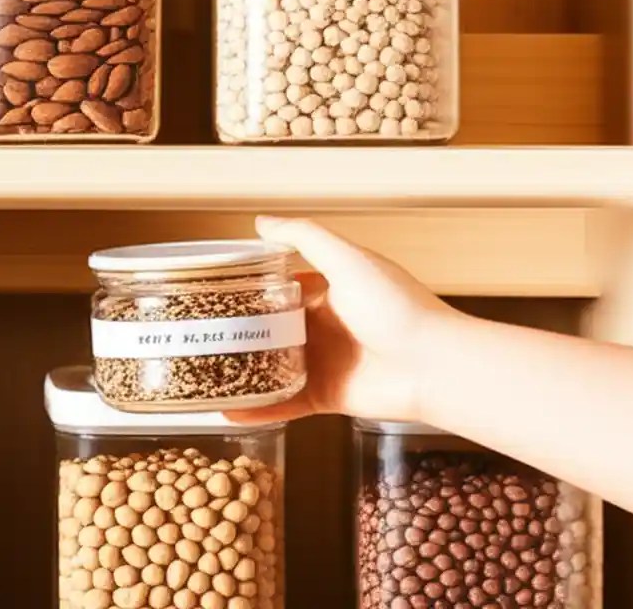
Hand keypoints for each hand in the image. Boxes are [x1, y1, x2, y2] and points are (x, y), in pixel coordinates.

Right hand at [224, 216, 465, 424]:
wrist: (434, 364)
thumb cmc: (397, 306)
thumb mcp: (348, 259)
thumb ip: (305, 237)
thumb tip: (261, 223)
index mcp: (329, 292)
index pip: (281, 287)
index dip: (249, 288)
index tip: (213, 289)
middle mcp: (323, 327)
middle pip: (271, 328)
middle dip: (239, 331)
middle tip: (197, 332)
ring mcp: (322, 364)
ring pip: (271, 366)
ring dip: (241, 370)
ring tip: (201, 370)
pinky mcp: (324, 396)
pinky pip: (282, 403)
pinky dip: (256, 409)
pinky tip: (226, 409)